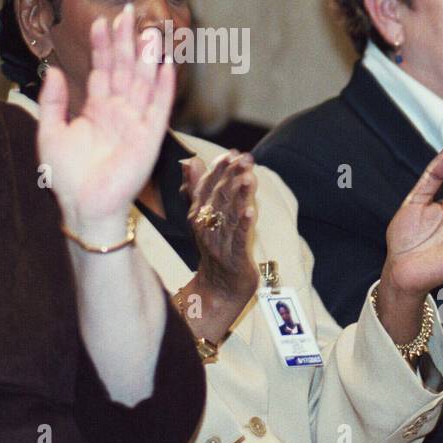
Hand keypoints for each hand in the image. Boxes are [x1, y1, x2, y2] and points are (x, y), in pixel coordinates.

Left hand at [37, 4, 175, 246]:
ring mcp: (136, 123)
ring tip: (149, 30)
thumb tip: (52, 69)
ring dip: (147, 57)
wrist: (84, 208)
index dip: (104, 46)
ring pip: (143, 82)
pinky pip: (159, 107)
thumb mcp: (51, 133)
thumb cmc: (68, 177)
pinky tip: (166, 65)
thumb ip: (52, 101)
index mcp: (97, 110)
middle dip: (126, 41)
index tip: (104, 21)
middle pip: (125, 69)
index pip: (103, 70)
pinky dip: (163, 86)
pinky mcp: (149, 138)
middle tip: (128, 12)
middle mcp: (119, 112)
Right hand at [179, 151, 259, 317]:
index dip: (219, 170)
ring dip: (239, 196)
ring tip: (247, 177)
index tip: (231, 153)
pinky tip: (251, 210)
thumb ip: (196, 189)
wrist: (218, 289)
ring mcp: (219, 243)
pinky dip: (244, 224)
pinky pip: (238, 239)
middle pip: (218, 198)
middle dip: (232, 176)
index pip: (206, 187)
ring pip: (229, 216)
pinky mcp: (234, 258)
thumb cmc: (214, 249)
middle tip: (245, 159)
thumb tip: (191, 161)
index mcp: (198, 215)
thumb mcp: (202, 218)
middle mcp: (206, 227)